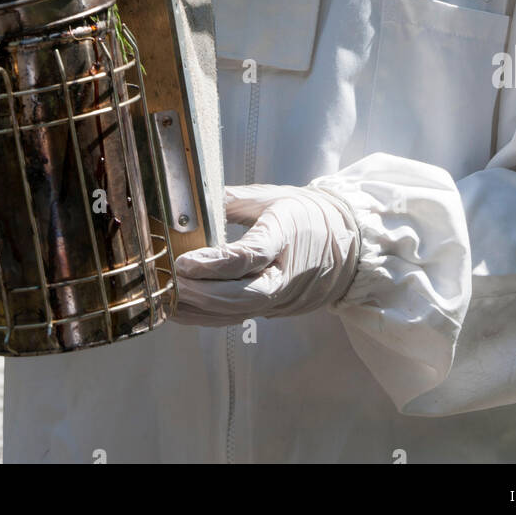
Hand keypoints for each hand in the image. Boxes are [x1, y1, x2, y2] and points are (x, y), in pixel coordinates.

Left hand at [171, 182, 360, 326]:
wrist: (347, 242)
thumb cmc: (304, 213)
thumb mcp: (269, 197)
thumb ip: (230, 200)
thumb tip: (188, 202)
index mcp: (287, 235)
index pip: (251, 256)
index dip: (216, 263)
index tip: (184, 262)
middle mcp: (287, 272)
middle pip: (246, 294)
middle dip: (204, 293)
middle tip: (170, 282)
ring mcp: (285, 296)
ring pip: (241, 312)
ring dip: (201, 309)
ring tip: (168, 297)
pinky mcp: (278, 309)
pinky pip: (240, 317)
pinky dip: (209, 317)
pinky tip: (183, 309)